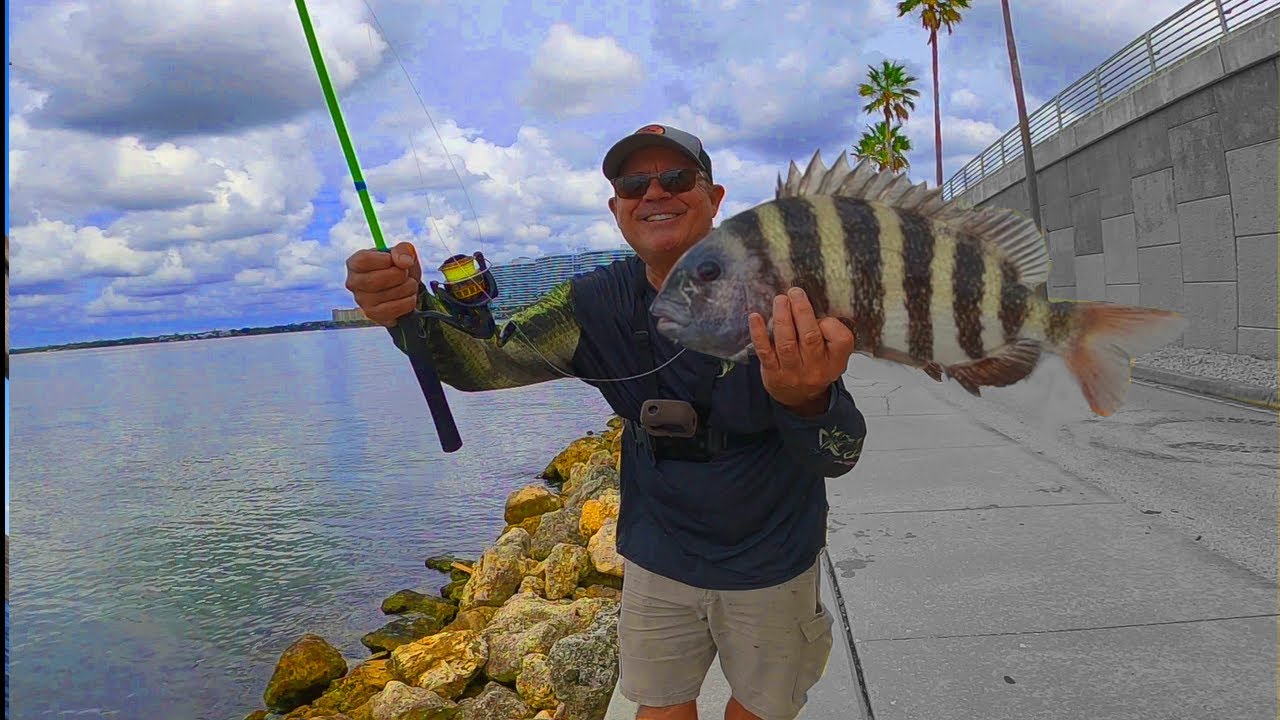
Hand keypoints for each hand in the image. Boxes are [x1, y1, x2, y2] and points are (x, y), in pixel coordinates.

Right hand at [344, 241, 422, 326]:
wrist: (403, 289)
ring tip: (410, 284)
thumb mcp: (402, 253)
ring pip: (388, 294)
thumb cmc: (398, 267)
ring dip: (408, 287)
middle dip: (399, 275)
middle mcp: (353, 283)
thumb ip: (403, 250)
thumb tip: (404, 262)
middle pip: (374, 280)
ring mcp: (362, 301)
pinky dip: (409, 301)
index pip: (363, 260)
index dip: (385, 260)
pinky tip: (408, 296)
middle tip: (406, 273)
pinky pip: (396, 308)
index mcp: (355, 263)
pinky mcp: (374, 314)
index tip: (394, 260)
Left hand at [748, 287, 855, 415]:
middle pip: (810, 337)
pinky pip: (765, 351)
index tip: (821, 315)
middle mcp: (815, 368)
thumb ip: (830, 334)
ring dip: (782, 318)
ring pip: (787, 342)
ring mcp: (792, 371)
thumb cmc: (816, 367)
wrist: (800, 398)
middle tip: (795, 292)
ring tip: (780, 300)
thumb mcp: (834, 356)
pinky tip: (755, 317)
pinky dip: (759, 333)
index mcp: (835, 361)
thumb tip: (811, 306)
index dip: (830, 324)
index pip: (841, 340)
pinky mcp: (772, 373)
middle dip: (802, 312)